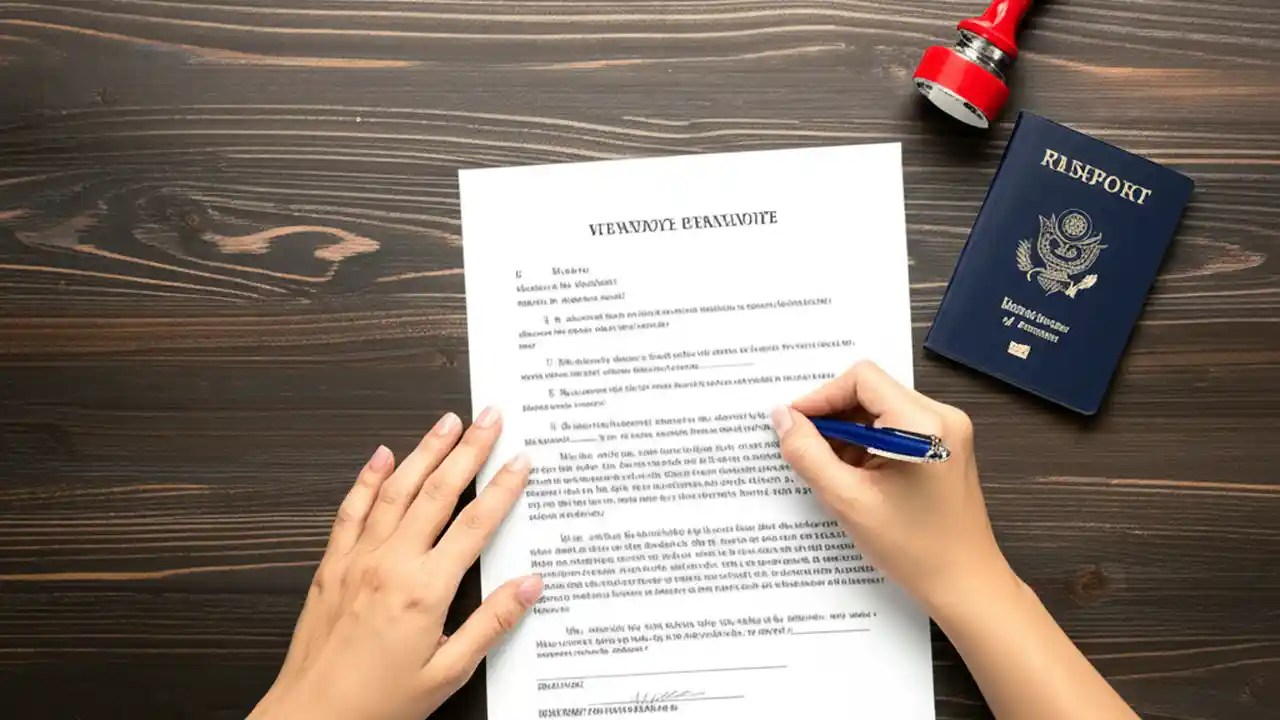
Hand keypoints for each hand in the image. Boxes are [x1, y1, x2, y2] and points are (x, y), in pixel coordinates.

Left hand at [250, 408, 540, 719]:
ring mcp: (358, 560)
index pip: (475, 524)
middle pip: (438, 492)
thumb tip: (530, 586)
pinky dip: (368, 478)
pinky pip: (351, 510)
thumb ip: (491, 624)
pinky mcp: (332, 565)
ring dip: (424, 451)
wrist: (311, 719)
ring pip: (397, 490)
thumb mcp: (448, 672)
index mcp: (425, 590)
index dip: (502, 488)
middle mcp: (391, 564)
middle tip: (489, 417)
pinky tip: (381, 455)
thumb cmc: (377, 704)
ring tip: (447, 422)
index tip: (521, 460)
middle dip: (469, 449)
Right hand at [770, 361, 1017, 617]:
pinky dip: (868, 442)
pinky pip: (895, 425)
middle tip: (806, 448)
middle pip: (871, 390)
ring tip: (833, 469)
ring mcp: (948, 429)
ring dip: (849, 431)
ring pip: (880, 408)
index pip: (861, 379)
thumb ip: (808, 454)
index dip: (821, 397)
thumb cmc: (916, 549)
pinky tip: (855, 474)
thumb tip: (783, 419)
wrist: (965, 583)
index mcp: (924, 425)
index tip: (794, 423)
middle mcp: (942, 417)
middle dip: (833, 417)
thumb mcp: (849, 501)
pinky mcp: (945, 444)